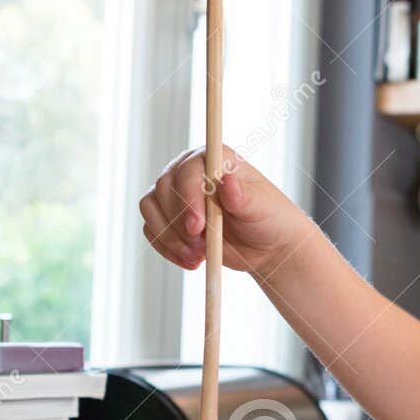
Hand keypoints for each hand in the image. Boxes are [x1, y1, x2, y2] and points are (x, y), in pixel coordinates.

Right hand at [138, 146, 311, 278]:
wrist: (265, 245)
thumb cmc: (268, 219)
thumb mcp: (261, 209)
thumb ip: (242, 197)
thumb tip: (227, 182)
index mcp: (215, 158)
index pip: (188, 170)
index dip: (188, 198)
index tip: (198, 227)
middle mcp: (190, 170)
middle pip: (163, 188)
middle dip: (179, 223)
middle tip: (200, 249)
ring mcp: (176, 193)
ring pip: (151, 208)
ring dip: (171, 238)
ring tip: (198, 257)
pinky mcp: (168, 216)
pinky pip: (151, 229)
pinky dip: (166, 248)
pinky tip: (191, 260)